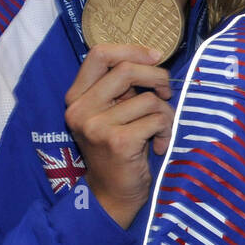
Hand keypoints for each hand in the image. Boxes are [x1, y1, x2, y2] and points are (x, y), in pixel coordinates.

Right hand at [64, 43, 174, 228]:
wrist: (113, 194)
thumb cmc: (120, 150)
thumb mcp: (112, 114)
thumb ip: (122, 89)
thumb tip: (153, 59)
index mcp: (76, 97)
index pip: (100, 54)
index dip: (132, 50)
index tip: (157, 56)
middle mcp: (80, 109)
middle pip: (127, 70)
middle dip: (158, 77)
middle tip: (167, 92)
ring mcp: (96, 126)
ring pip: (148, 99)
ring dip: (165, 114)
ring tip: (159, 131)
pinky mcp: (117, 141)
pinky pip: (157, 120)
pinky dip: (166, 131)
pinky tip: (157, 146)